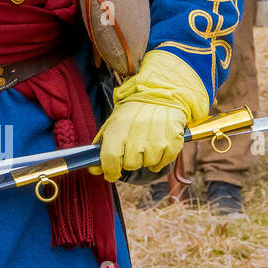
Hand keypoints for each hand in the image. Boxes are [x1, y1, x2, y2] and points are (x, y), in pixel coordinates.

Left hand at [91, 49, 209, 182]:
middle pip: (130, 164)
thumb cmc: (133, 111)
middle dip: (129, 161)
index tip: (111, 173)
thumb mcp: (113, 123)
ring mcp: (157, 137)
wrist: (160, 93)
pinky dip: (160, 159)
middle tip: (133, 148)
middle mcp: (138, 132)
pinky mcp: (173, 141)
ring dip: (146, 159)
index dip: (109, 171)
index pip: (110, 158)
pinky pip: (163, 162)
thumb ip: (102, 146)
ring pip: (148, 164)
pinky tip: (158, 146)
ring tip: (146, 143)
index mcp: (119, 127)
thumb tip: (95, 169)